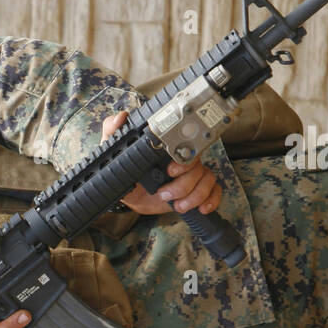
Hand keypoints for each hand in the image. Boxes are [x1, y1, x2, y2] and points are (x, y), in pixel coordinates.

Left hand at [101, 110, 222, 215]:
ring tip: (176, 205)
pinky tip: (201, 209)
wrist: (130, 196)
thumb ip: (113, 131)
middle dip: (183, 185)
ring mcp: (191, 176)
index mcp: (168, 150)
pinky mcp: (195, 191)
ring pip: (207, 180)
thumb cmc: (126, 171)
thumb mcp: (116, 152)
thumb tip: (120, 118)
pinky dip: (211, 200)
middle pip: (199, 168)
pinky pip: (214, 192)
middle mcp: (182, 161)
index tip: (170, 171)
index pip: (188, 148)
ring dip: (194, 196)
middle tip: (164, 193)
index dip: (184, 162)